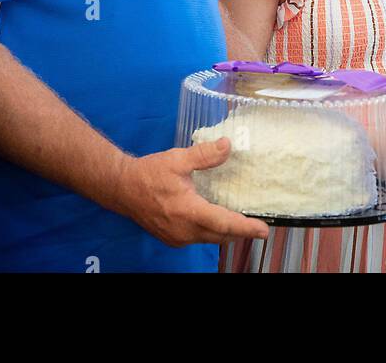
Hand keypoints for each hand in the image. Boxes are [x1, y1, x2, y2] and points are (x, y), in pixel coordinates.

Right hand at [112, 138, 269, 246]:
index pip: (224, 224)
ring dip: (226, 233)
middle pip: (220, 235)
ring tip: (241, 224)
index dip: (246, 228)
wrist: (122, 188)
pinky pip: (198, 238)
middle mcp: (184, 229)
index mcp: (188, 211)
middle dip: (240, 232)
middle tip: (258, 227)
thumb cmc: (149, 173)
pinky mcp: (172, 238)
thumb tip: (227, 145)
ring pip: (210, 239)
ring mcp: (177, 237)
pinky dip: (211, 232)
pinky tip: (216, 221)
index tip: (264, 230)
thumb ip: (204, 155)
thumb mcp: (177, 159)